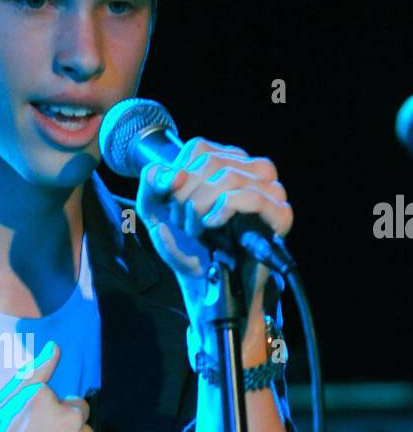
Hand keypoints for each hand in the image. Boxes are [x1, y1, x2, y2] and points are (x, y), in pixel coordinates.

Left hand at [135, 136, 292, 338]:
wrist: (205, 283)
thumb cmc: (186, 246)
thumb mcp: (156, 211)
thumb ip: (152, 182)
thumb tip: (174, 173)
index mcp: (226, 162)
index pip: (198, 147)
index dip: (177, 177)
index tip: (173, 205)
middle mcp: (250, 171)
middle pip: (212, 161)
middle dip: (186, 195)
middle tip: (185, 223)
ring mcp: (269, 192)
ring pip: (231, 176)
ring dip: (203, 205)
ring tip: (198, 229)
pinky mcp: (279, 215)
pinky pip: (253, 197)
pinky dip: (225, 208)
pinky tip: (212, 225)